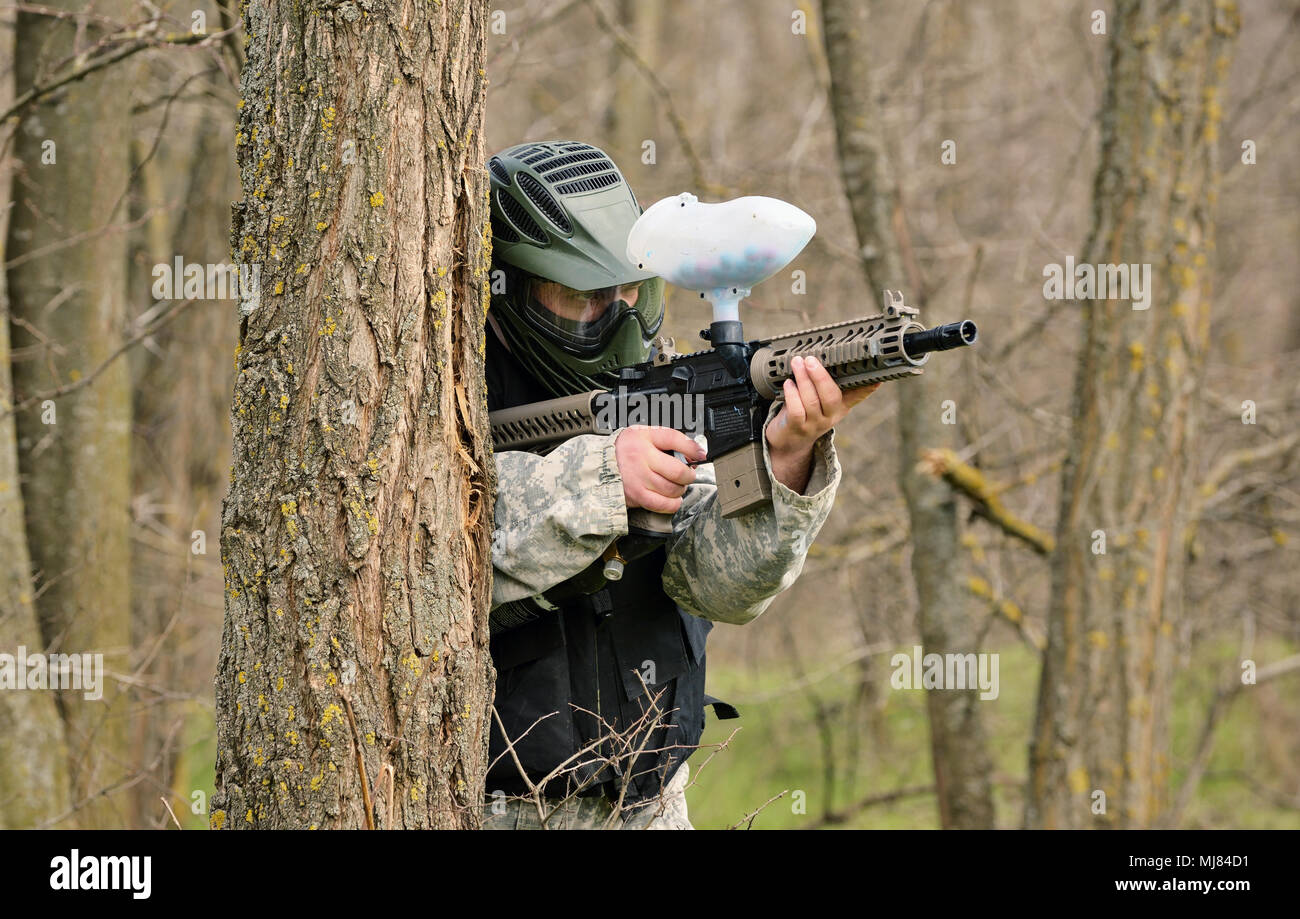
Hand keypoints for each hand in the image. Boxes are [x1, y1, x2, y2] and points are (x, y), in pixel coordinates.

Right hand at [614, 425, 706, 513]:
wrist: (599, 464)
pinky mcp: (635, 495)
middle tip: (687, 474)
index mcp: (643, 437)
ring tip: (676, 485)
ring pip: (672, 489)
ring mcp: (637, 478)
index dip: (692, 448)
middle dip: (689, 474)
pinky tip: (672, 498)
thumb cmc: (626, 450)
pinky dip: (673, 503)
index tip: (701, 455)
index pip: (673, 438)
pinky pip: (662, 504)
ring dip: (680, 489)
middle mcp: (640, 457)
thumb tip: (693, 454)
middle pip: (678, 470)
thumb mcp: (644, 435)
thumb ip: (667, 440)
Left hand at [765, 355, 878, 492]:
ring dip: (803, 380)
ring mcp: (814, 424)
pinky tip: (788, 383)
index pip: (858, 395)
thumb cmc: (805, 413)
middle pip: (831, 397)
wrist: (790, 442)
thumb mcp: (822, 401)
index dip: (868, 387)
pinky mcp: (797, 428)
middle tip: (811, 360)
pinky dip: (792, 395)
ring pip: (811, 401)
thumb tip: (830, 357)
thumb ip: (827, 382)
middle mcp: (830, 416)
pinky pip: (796, 410)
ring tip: (796, 364)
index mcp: (840, 406)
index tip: (878, 377)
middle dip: (820, 377)